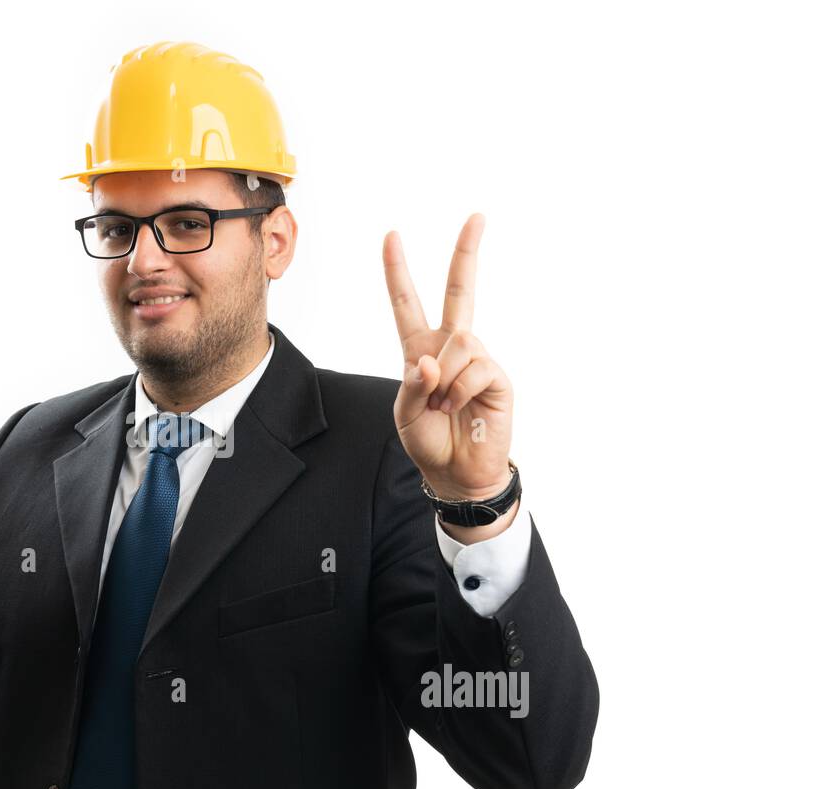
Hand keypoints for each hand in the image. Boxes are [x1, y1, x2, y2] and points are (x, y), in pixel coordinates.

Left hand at [384, 214, 512, 500]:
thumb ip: (411, 384)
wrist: (457, 474)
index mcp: (421, 350)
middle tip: (477, 216)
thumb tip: (431, 360)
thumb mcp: (405, 413)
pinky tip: (459, 408)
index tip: (391, 236)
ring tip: (443, 406)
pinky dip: (458, 391)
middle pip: (461, 291)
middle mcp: (452, 347)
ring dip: (444, 379)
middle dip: (467, 253)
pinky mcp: (497, 376)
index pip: (407, 303)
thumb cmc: (430, 441)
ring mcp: (478, 359)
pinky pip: (474, 368)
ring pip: (459, 342)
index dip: (398, 272)